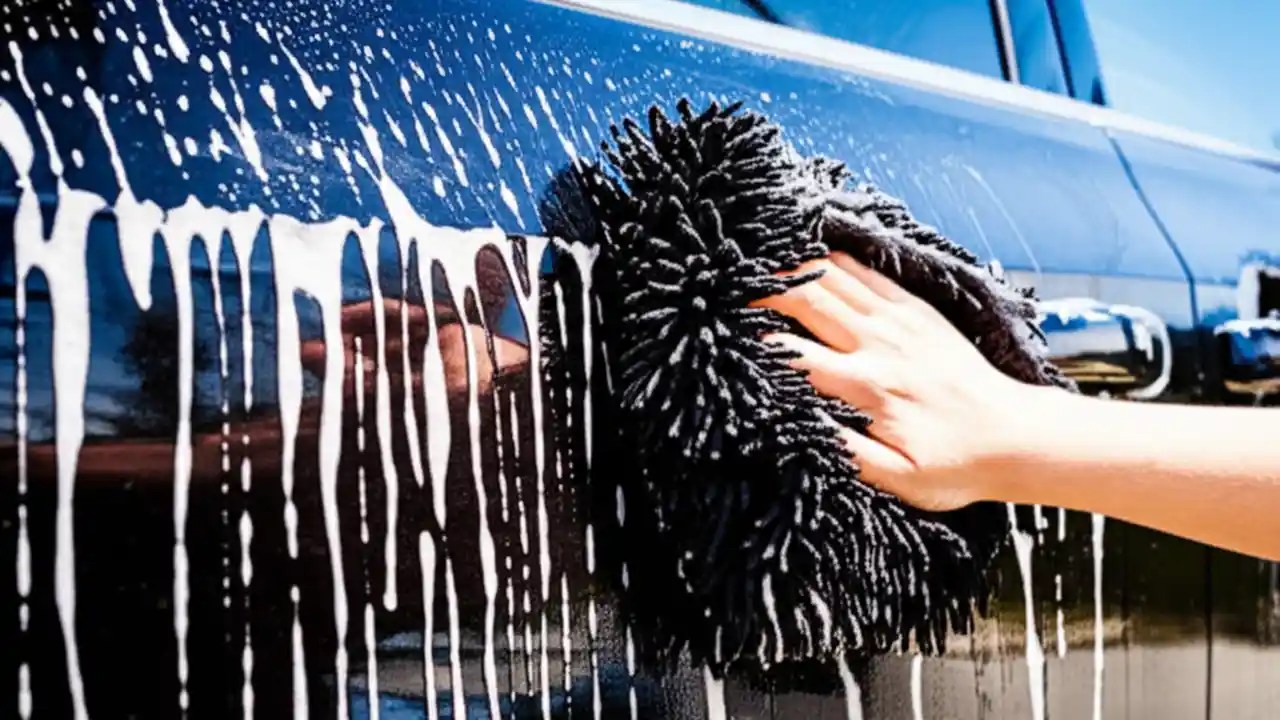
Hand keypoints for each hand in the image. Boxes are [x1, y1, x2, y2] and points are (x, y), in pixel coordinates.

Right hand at [755, 253, 1041, 510]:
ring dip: (793, 267)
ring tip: (759, 262)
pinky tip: (809, 253)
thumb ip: (845, 452)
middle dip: (764, 290)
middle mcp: (879, 345)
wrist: (1016, 437)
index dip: (756, 340)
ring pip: (834, 277)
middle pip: (807, 300)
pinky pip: (866, 273)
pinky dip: (833, 259)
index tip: (726, 329)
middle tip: (731, 284)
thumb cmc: (953, 466)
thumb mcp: (897, 480)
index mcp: (867, 388)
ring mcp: (899, 321)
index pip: (795, 355)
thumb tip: (796, 423)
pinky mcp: (916, 310)